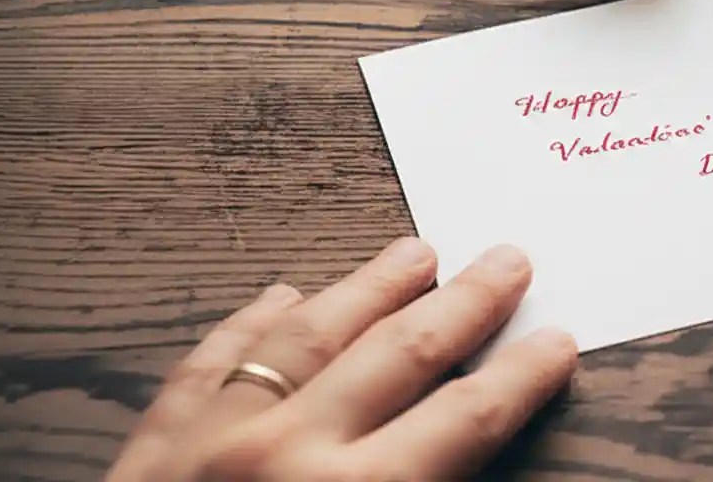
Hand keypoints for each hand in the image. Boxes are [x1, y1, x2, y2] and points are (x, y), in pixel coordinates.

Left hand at [107, 240, 576, 480]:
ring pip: (311, 333)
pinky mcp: (156, 442)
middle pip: (403, 354)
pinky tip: (281, 295)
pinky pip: (213, 360)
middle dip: (466, 305)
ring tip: (415, 251)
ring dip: (370, 286)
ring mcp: (215, 438)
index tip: (556, 341)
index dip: (520, 377)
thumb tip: (464, 465)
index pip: (466, 420)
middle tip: (506, 260)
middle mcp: (290, 453)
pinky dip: (250, 323)